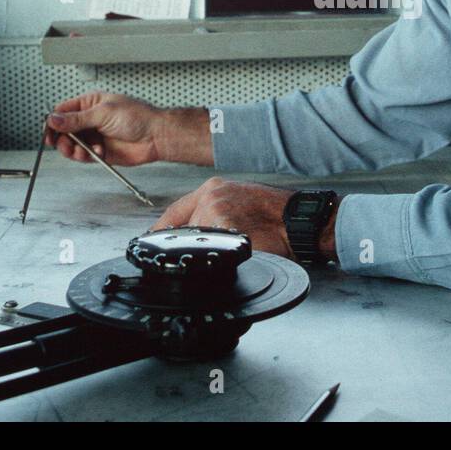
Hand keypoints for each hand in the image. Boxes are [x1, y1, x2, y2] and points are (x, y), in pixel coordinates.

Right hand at [45, 92, 162, 165]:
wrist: (156, 136)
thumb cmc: (139, 117)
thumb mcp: (104, 113)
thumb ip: (77, 119)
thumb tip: (54, 119)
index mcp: (90, 104)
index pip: (63, 111)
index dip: (53, 122)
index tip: (49, 131)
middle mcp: (90, 120)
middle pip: (64, 130)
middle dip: (62, 139)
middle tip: (64, 144)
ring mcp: (95, 136)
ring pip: (72, 145)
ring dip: (73, 149)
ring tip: (81, 150)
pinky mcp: (100, 151)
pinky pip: (84, 156)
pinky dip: (86, 156)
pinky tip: (97, 153)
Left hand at [152, 178, 296, 258]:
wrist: (298, 220)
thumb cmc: (275, 213)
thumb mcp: (239, 201)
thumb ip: (213, 211)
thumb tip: (194, 233)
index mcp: (213, 189)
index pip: (174, 211)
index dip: (161, 230)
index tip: (152, 241)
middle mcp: (211, 198)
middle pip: (182, 232)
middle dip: (192, 246)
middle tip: (210, 252)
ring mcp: (216, 214)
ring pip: (196, 246)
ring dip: (208, 255)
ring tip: (237, 248)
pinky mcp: (225, 232)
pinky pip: (211, 255)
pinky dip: (219, 261)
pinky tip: (239, 254)